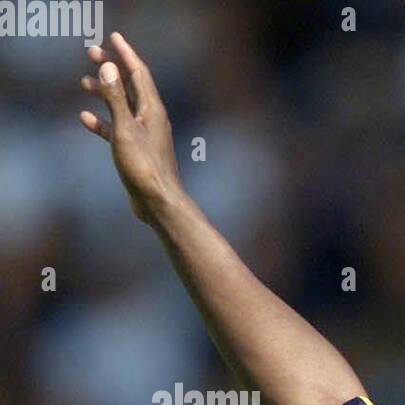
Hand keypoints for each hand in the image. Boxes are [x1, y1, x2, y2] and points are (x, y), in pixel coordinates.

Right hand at [78, 31, 182, 223]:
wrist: (158, 202)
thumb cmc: (144, 166)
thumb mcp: (125, 128)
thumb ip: (115, 97)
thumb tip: (107, 66)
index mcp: (153, 110)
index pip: (139, 73)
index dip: (126, 53)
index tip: (113, 37)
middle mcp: (152, 119)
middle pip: (130, 85)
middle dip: (111, 67)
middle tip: (89, 51)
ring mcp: (145, 135)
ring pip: (122, 106)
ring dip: (104, 93)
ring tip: (82, 83)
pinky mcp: (137, 150)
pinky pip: (117, 129)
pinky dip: (102, 121)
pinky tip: (85, 119)